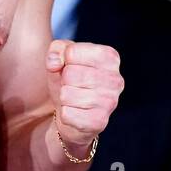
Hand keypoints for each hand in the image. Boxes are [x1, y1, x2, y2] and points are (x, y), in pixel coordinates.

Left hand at [45, 39, 122, 154]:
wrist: (74, 112)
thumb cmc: (70, 79)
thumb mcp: (62, 56)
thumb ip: (57, 48)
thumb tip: (55, 63)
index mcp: (110, 57)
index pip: (72, 52)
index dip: (65, 60)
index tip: (72, 66)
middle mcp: (115, 79)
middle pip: (70, 74)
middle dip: (64, 80)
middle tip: (72, 85)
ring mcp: (109, 102)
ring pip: (67, 94)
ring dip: (64, 97)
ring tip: (74, 98)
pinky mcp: (99, 122)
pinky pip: (67, 114)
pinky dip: (65, 114)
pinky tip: (75, 112)